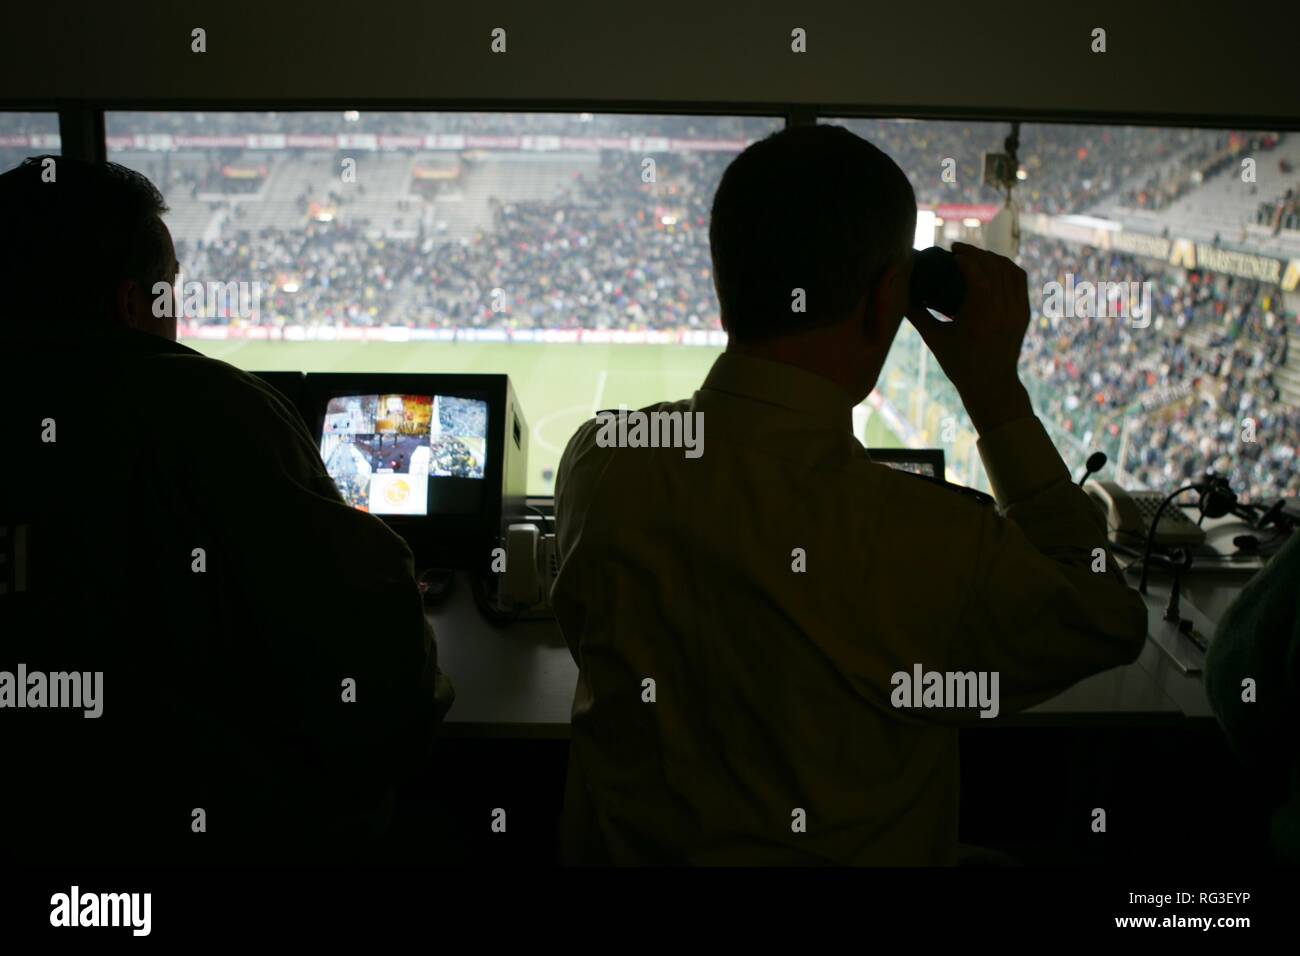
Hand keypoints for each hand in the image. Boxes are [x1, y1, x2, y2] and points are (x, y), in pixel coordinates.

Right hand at [907, 242, 1032, 433]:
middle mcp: (1003, 308)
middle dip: (976, 253)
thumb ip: (917, 315)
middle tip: (959, 249)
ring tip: (975, 255)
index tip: (950, 253)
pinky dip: (1007, 268)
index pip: (976, 272)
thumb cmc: (959, 364)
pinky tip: (994, 266)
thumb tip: (899, 295)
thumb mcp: (935, 339)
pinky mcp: (1024, 313)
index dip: (964, 258)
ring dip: (992, 257)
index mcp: (981, 314)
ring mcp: (1017, 310)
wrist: (991, 386)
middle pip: (993, 266)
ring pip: (1009, 270)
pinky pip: (1019, 280)